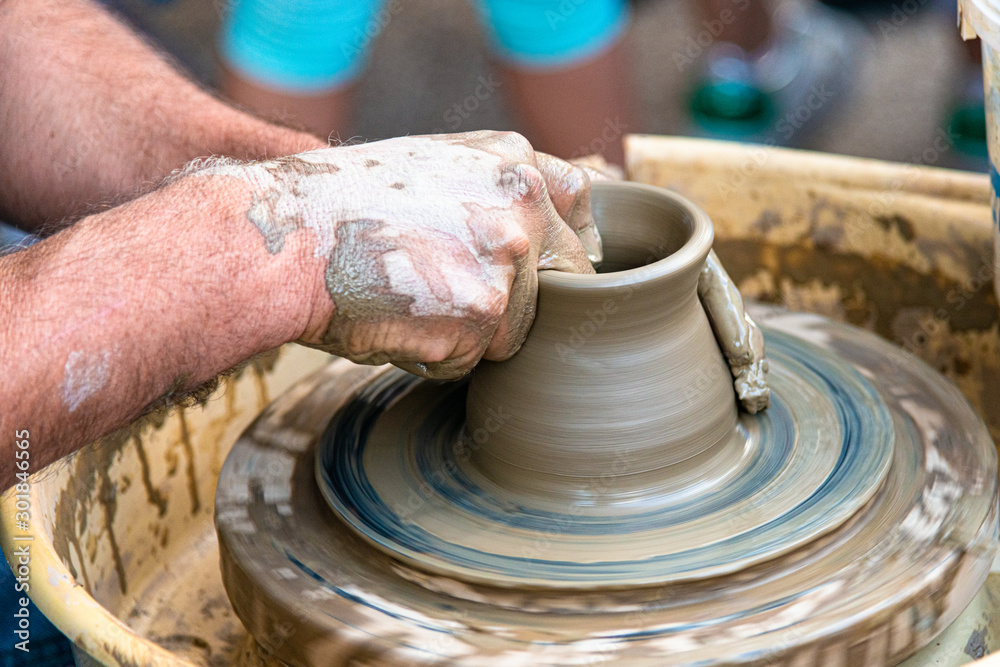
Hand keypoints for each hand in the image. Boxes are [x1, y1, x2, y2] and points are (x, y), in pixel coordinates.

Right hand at [200, 131, 599, 378]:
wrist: (288, 238)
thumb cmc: (338, 205)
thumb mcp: (429, 168)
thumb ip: (489, 192)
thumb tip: (527, 236)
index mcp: (513, 162)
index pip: (579, 204)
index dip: (567, 240)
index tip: (553, 264)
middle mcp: (523, 205)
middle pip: (565, 277)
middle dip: (525, 300)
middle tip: (463, 304)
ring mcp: (508, 260)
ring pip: (515, 327)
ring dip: (471, 334)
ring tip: (408, 304)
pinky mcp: (485, 315)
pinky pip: (475, 359)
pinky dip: (438, 357)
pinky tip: (395, 325)